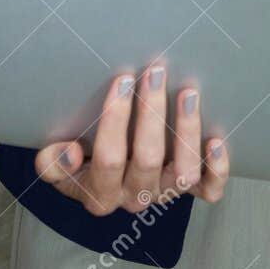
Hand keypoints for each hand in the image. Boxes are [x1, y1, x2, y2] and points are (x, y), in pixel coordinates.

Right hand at [34, 63, 228, 216]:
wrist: (102, 181)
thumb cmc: (80, 160)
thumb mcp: (56, 164)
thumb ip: (52, 162)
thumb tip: (69, 152)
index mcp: (100, 193)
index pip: (108, 159)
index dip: (116, 119)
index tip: (123, 79)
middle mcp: (135, 196)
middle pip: (148, 159)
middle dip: (152, 112)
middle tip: (155, 72)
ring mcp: (164, 193)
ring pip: (182, 173)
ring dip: (187, 131)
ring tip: (187, 93)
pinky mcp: (191, 190)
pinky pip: (209, 190)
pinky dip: (217, 168)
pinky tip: (216, 140)